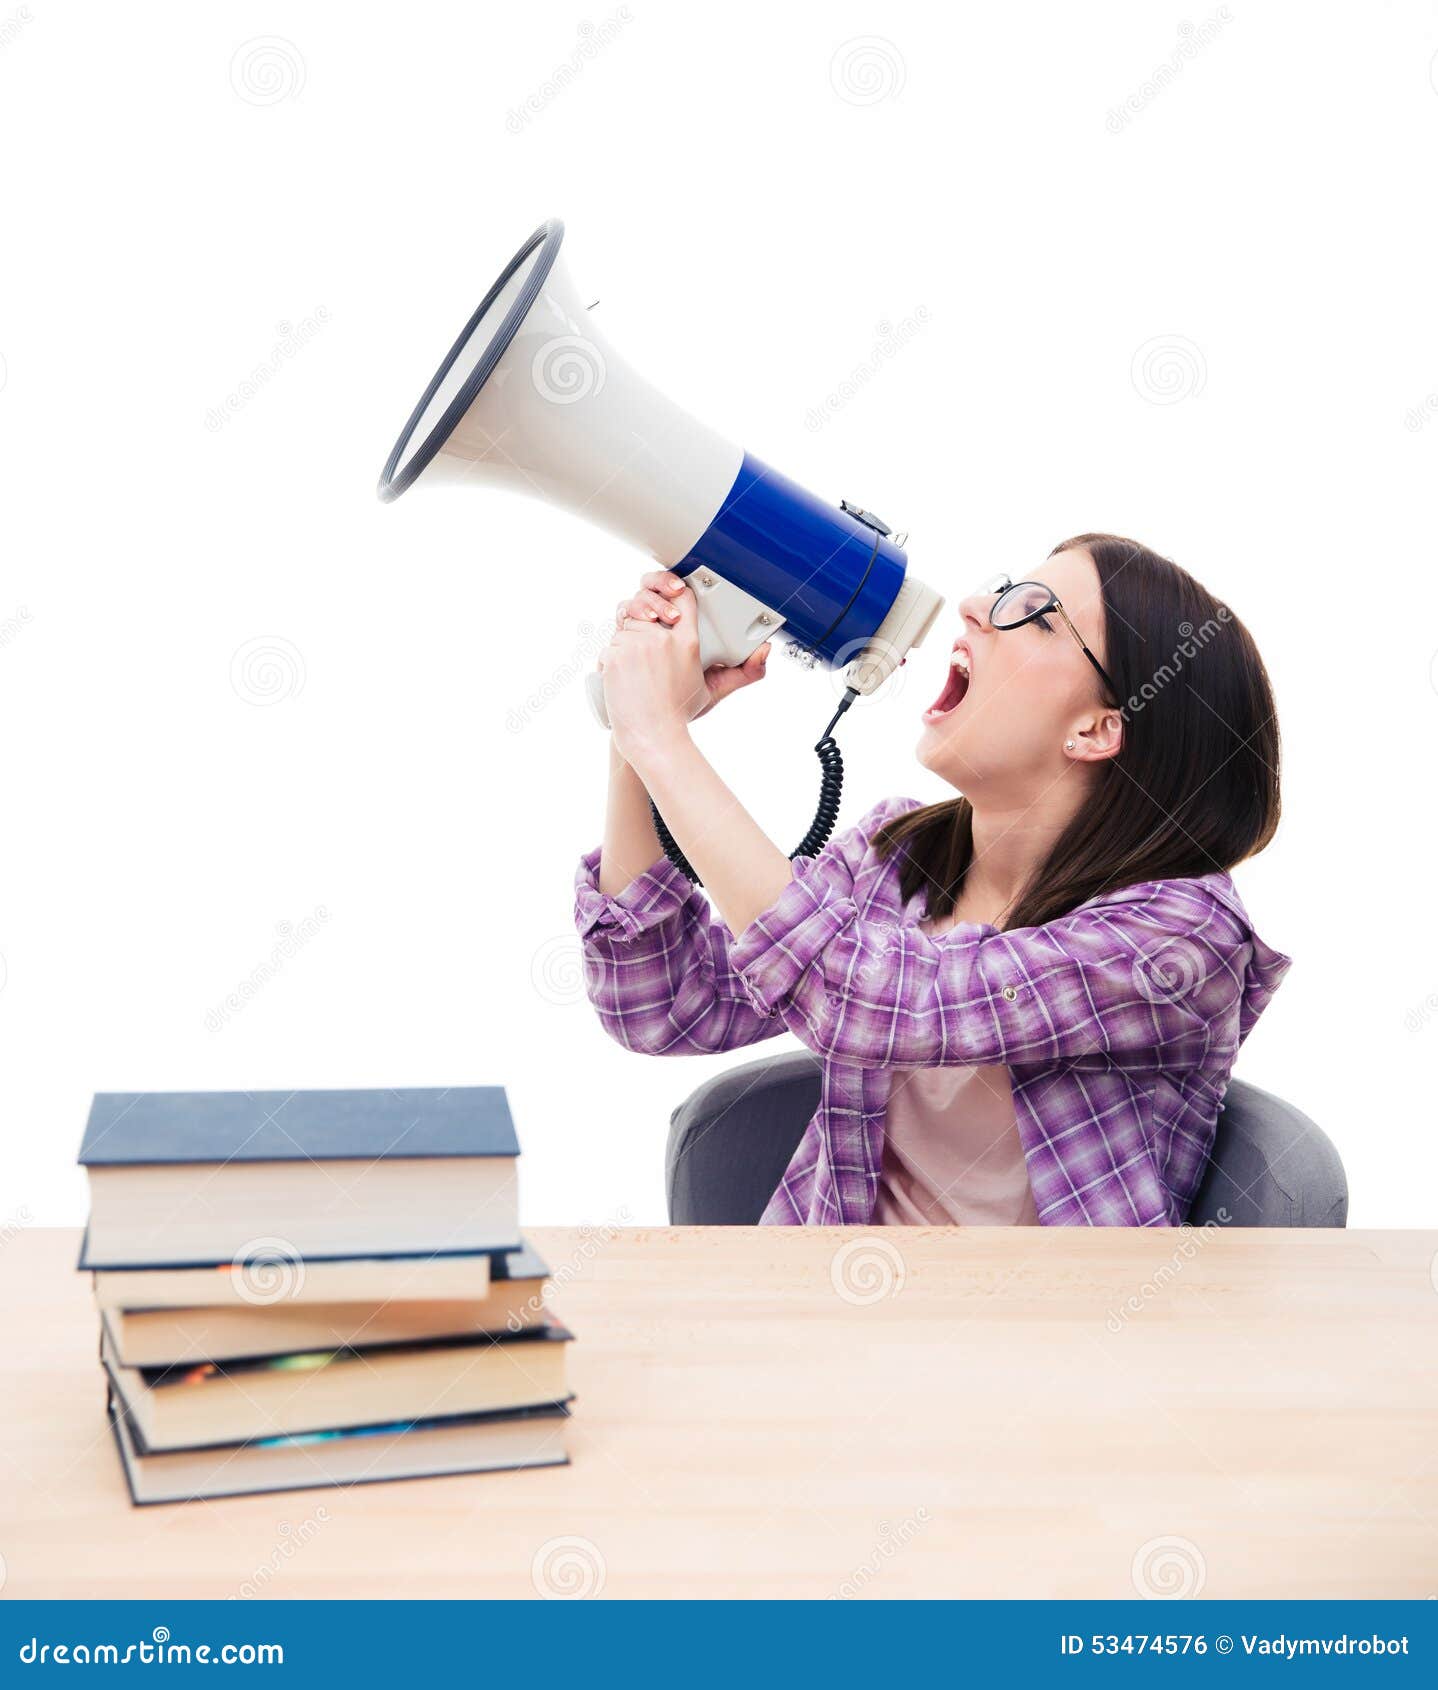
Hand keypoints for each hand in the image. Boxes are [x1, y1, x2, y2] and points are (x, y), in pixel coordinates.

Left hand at [597, 570, 769, 760]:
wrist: (650, 735)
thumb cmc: (680, 713)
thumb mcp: (715, 691)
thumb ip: (745, 672)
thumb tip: (765, 650)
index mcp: (687, 643)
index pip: (683, 597)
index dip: (674, 589)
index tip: (671, 593)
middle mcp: (662, 639)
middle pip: (648, 607)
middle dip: (645, 617)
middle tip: (647, 631)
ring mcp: (636, 645)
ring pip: (627, 623)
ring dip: (628, 637)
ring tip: (637, 662)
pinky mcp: (615, 655)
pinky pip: (611, 642)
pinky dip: (614, 654)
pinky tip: (624, 671)